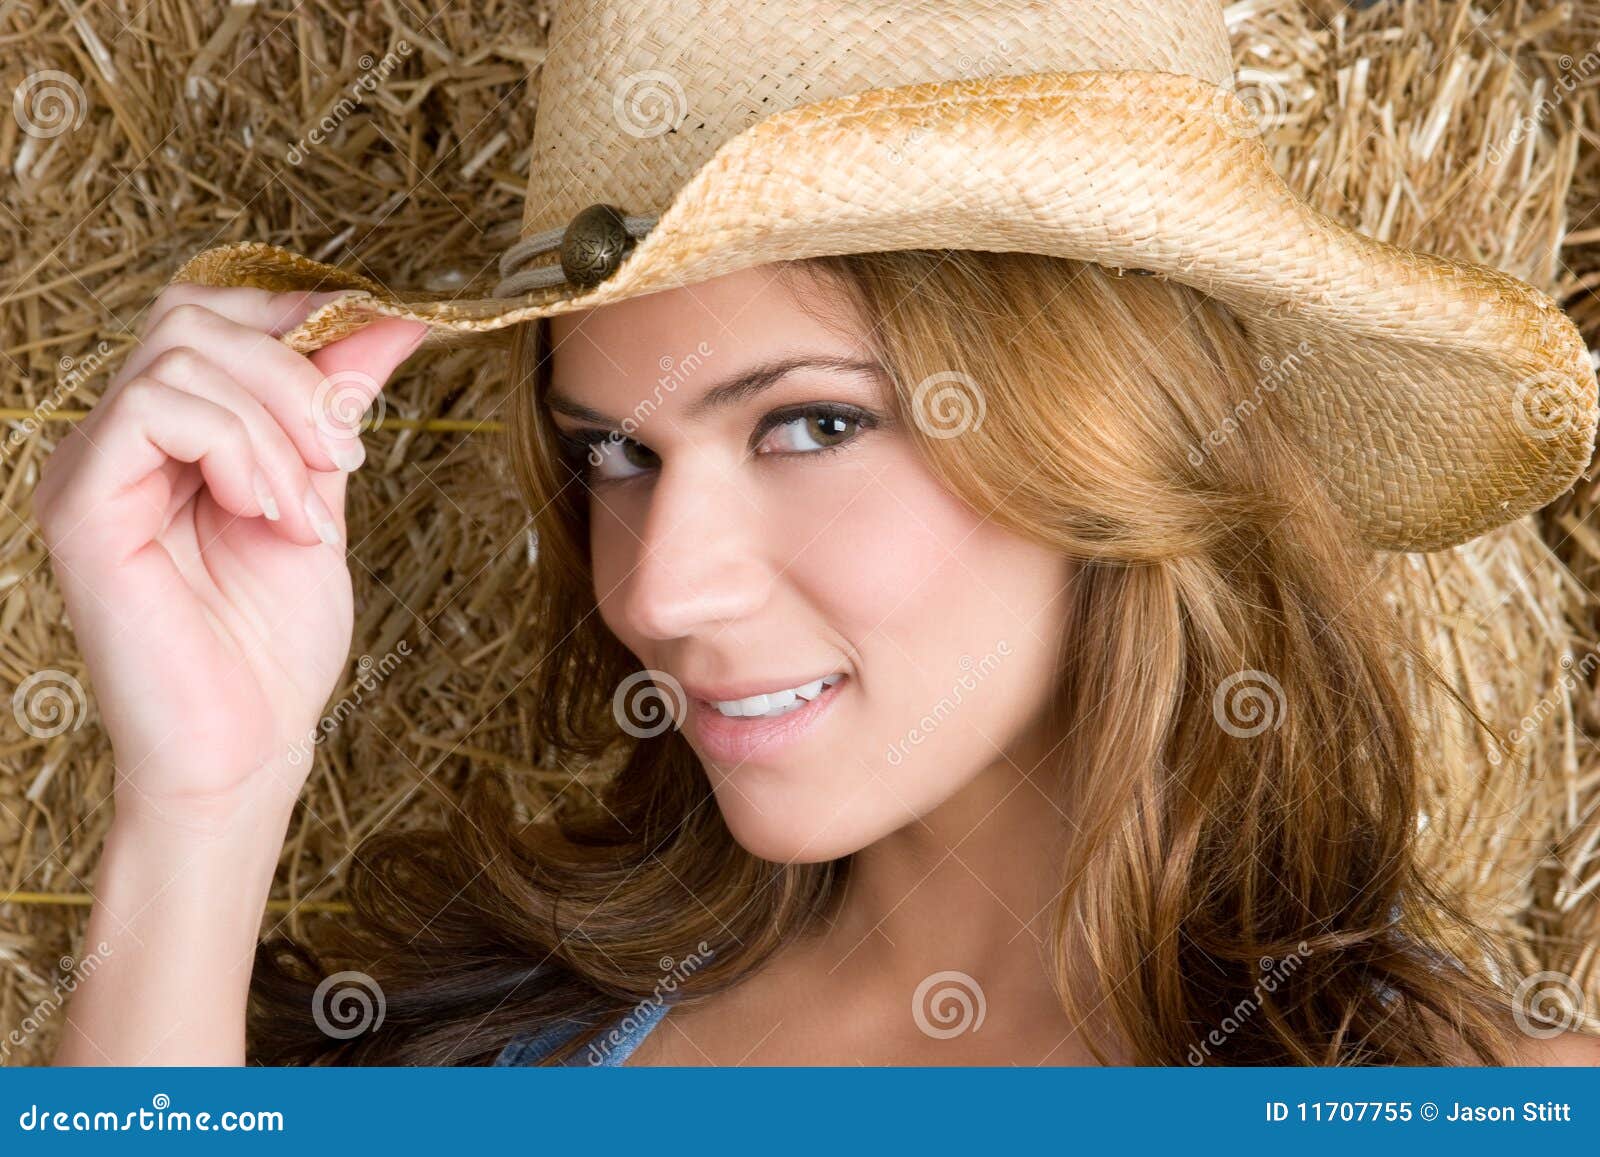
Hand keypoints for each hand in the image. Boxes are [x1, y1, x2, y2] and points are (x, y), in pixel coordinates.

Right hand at [33, 284, 426, 829]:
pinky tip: (267, 515)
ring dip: (276, 427)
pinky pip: (155, 411)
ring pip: (181, 356)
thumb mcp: (322, 498)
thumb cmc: (275, 645)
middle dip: (294, 374)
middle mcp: (117, 445)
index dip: (288, 310)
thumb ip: (336, 408)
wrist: (248, 747)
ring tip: (307, 514)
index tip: (369, 336)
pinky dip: (237, 449)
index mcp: (168, 439)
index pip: (203, 315)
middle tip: (344, 458)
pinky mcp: (79, 507)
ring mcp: (90, 471)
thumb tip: (389, 319)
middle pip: (191, 318)